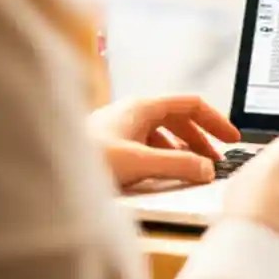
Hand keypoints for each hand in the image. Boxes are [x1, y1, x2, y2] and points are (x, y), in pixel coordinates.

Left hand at [89, 95, 240, 187]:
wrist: (47, 168)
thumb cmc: (87, 159)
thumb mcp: (140, 163)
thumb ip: (177, 166)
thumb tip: (206, 169)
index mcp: (142, 106)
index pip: (191, 104)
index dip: (215, 120)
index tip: (232, 138)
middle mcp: (133, 112)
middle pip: (178, 118)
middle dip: (201, 139)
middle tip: (216, 159)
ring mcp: (121, 126)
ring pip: (163, 133)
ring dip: (183, 149)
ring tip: (194, 169)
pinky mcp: (112, 143)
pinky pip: (148, 144)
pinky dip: (165, 156)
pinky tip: (165, 173)